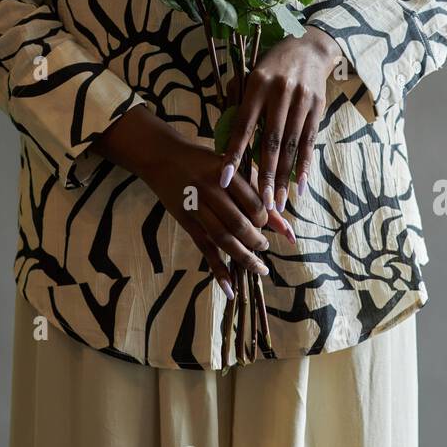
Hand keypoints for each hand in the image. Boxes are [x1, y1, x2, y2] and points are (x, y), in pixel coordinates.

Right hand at [140, 131, 294, 299]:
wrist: (162, 158)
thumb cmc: (204, 161)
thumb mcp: (231, 167)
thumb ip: (256, 189)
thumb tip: (284, 221)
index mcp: (226, 174)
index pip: (254, 204)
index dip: (266, 219)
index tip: (268, 224)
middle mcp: (210, 191)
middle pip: (239, 224)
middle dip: (256, 241)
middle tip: (263, 246)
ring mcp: (196, 209)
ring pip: (223, 240)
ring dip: (244, 258)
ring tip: (259, 267)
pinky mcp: (187, 223)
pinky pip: (205, 250)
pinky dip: (219, 271)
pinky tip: (231, 289)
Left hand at [220, 29, 343, 209]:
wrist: (309, 48)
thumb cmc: (271, 66)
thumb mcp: (250, 75)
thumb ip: (237, 101)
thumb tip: (224, 137)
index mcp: (257, 85)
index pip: (243, 126)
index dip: (234, 153)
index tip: (226, 179)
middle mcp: (280, 93)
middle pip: (270, 141)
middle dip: (265, 175)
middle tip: (260, 203)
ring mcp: (301, 101)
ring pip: (290, 146)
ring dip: (284, 177)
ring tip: (278, 202)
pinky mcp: (317, 108)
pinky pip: (309, 142)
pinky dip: (304, 166)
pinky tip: (300, 186)